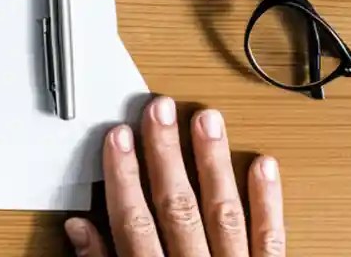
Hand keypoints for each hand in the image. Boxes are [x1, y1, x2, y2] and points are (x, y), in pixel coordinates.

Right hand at [64, 98, 283, 256]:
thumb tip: (79, 230)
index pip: (135, 223)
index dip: (124, 177)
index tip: (118, 138)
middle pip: (177, 208)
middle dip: (165, 155)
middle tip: (158, 110)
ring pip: (223, 213)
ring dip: (213, 163)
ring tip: (206, 120)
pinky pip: (272, 240)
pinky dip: (269, 202)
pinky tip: (263, 165)